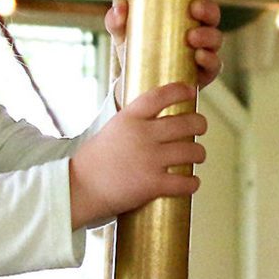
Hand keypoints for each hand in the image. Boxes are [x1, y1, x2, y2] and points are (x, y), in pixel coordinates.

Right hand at [68, 81, 206, 227]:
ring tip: (197, 156)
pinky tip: (192, 183)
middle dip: (200, 124)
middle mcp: (142, 135)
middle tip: (200, 127)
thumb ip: (133, 122)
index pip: (160, 96)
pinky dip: (192, 183)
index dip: (179, 90)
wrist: (78, 188)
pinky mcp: (152, 184)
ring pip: (192, 151)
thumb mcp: (111, 130)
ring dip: (199, 154)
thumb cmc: (93, 161)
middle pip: (186, 122)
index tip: (191, 90)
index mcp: (129, 118)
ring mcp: (149, 159)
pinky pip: (186, 182)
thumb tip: (154, 117)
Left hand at [103, 0, 224, 91]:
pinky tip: (198, 56)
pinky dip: (209, 60)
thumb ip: (117, 20)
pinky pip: (214, 65)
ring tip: (192, 37)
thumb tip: (120, 7)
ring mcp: (204, 51)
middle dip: (208, 9)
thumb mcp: (123, 33)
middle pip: (213, 14)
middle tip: (194, 8)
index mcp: (185, 14)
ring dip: (208, 35)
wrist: (136, 86)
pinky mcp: (204, 73)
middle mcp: (199, 29)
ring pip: (216, 38)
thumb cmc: (135, 51)